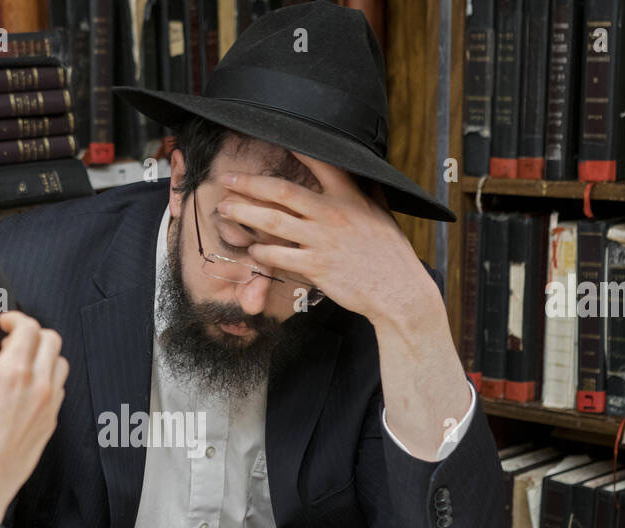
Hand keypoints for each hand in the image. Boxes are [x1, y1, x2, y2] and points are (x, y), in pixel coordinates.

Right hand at [0, 311, 67, 522]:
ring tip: (21, 366)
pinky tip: (27, 390)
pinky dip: (47, 381)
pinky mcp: (51, 424)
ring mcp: (49, 407)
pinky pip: (59, 391)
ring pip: (60, 365)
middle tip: (12, 342)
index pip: (29, 329)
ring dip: (43, 357)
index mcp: (13, 374)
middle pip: (52, 341)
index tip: (6, 322)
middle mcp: (38, 387)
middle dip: (33, 334)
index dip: (16, 319)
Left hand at [215, 154, 443, 330]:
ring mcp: (322, 240)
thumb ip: (369, 191)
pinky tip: (251, 248)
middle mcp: (333, 214)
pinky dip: (262, 251)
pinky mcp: (316, 267)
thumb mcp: (384, 214)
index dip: (295, 149)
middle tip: (227, 180)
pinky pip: (280, 256)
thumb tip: (367, 172)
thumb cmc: (391, 254)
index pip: (320, 163)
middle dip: (249, 183)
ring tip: (224, 208)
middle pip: (281, 191)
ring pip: (273, 221)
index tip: (272, 138)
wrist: (399, 291)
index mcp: (350, 197)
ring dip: (244, 213)